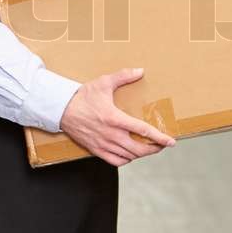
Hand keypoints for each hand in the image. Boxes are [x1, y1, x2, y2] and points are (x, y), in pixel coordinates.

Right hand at [60, 67, 176, 166]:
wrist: (61, 110)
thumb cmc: (82, 97)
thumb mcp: (103, 83)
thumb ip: (123, 76)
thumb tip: (140, 71)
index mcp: (115, 119)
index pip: (144, 131)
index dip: (160, 138)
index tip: (170, 141)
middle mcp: (111, 135)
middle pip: (140, 149)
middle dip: (154, 148)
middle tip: (162, 145)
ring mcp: (104, 144)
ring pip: (129, 156)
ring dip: (142, 154)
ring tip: (149, 149)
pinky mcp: (96, 150)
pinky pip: (116, 161)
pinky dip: (126, 159)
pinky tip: (130, 154)